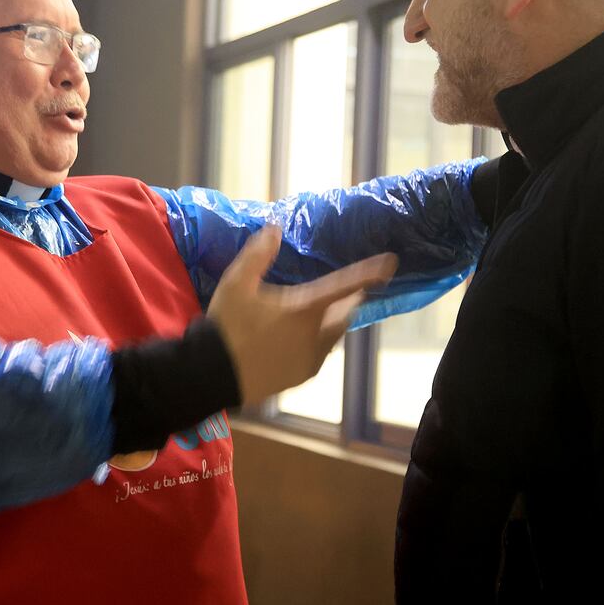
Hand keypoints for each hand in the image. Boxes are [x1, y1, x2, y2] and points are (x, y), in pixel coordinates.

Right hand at [209, 226, 396, 405]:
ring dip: (332, 322)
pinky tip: (299, 339)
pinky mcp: (301, 376)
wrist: (213, 375)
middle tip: (345, 291)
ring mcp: (310, 359)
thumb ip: (258, 254)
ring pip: (333, 336)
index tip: (390, 264)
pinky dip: (318, 342)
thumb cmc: (226, 327)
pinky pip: (319, 354)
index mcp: (305, 309)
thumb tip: (275, 228)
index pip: (344, 286)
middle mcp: (316, 335)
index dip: (369, 273)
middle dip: (347, 302)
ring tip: (320, 313)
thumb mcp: (236, 283)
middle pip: (344, 314)